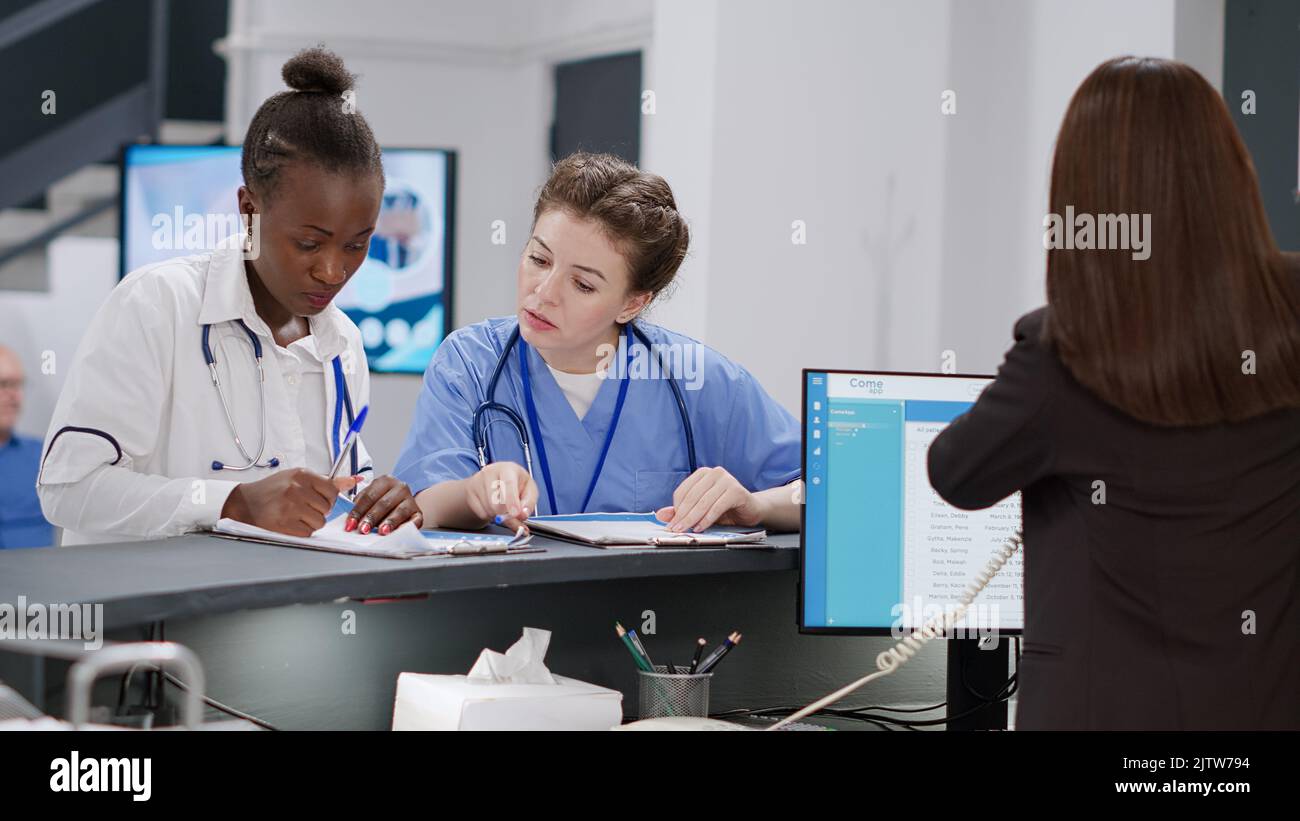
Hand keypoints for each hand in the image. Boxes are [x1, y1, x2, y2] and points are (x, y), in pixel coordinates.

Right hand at [221, 468, 357, 536]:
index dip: (328, 498)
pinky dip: (302, 530)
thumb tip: (353, 481)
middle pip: (327, 507)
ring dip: (311, 522)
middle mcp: (296, 489)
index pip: (332, 489)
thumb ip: (326, 481)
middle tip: (303, 507)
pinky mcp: (284, 523)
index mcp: (302, 475)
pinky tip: (290, 522)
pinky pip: (308, 532)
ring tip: (296, 514)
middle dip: (319, 510)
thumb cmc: (273, 490)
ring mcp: (290, 506)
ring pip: (319, 521)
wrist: (244, 503)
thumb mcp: (298, 478)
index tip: (319, 498)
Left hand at [345, 475, 421, 535]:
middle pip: (383, 503)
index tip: (350, 524)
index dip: (358, 511)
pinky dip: (407, 526)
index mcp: (385, 481)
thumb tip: (350, 520)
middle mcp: (400, 487)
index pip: (369, 496)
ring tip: (381, 532)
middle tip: (362, 530)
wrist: (403, 505)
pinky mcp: (418, 513)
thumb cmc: (383, 502)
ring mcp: (411, 500)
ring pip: (400, 511)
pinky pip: (414, 520)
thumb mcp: (370, 498)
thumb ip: (360, 504)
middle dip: (371, 518)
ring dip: (389, 522)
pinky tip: (399, 532)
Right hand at [465, 461, 537, 532]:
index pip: (508, 483)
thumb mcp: (528, 490)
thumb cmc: (516, 485)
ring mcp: (477, 481)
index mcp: (508, 468)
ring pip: (489, 509)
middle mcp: (490, 471)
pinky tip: (492, 506)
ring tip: (502, 506)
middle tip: (512, 514)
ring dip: (498, 515)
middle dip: (506, 513)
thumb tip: (522, 515)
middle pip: (497, 501)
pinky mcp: (470, 491)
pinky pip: (481, 512)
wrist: (494, 480)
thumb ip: (529, 503)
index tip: (515, 514)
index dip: (512, 501)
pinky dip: (489, 515)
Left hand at [655, 466, 763, 532]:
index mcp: (702, 474)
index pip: (682, 491)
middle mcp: (714, 472)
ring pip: (703, 502)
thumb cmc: (725, 509)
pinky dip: (707, 519)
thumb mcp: (700, 510)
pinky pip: (717, 506)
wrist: (751, 510)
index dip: (675, 509)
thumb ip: (682, 511)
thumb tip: (660, 515)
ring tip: (686, 530)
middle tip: (675, 530)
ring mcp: (726, 479)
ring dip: (693, 519)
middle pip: (692, 497)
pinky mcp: (736, 490)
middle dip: (682, 516)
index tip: (670, 524)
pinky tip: (701, 528)